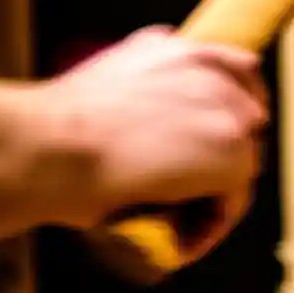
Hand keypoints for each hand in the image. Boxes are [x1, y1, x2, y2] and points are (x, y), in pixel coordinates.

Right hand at [36, 25, 268, 258]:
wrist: (49, 145)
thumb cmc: (53, 131)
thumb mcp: (106, 87)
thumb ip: (147, 93)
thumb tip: (158, 134)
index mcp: (180, 49)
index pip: (237, 73)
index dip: (226, 114)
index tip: (208, 148)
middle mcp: (212, 72)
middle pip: (244, 123)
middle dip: (219, 159)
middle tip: (189, 197)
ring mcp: (229, 110)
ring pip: (238, 166)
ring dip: (211, 197)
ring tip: (177, 228)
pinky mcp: (234, 153)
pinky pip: (233, 202)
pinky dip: (208, 227)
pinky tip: (179, 243)